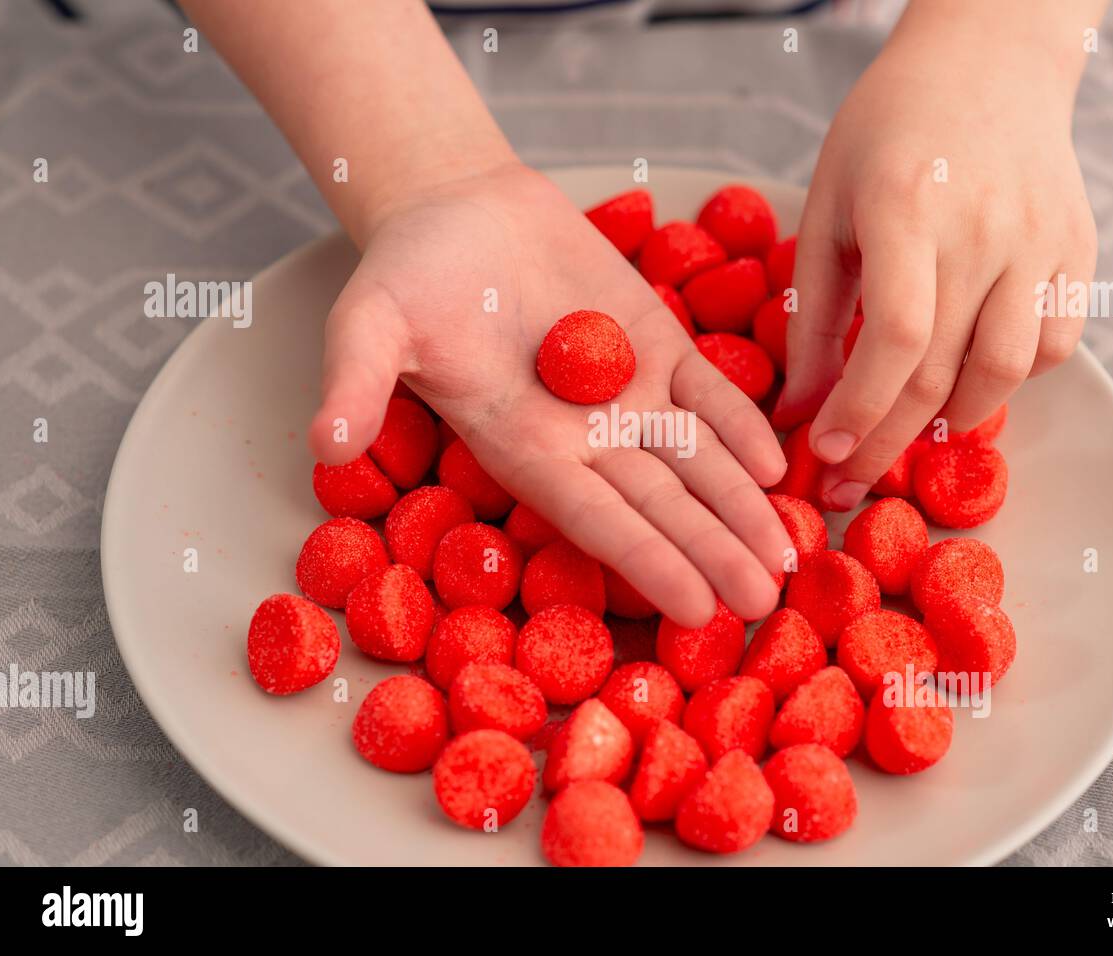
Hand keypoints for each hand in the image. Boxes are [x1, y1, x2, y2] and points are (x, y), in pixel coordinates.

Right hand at [308, 163, 789, 625]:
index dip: (648, 562)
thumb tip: (323, 445)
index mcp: (523, 447)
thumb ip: (355, 383)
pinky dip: (742, 427)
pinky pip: (707, 395)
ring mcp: (626, 393)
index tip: (698, 611)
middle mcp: (583, 436)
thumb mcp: (369, 323)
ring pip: (697, 461)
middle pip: (661, 505)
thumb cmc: (408, 274)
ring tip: (790, 552)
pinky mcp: (657, 343)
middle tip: (768, 601)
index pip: (596, 519)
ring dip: (742, 506)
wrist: (458, 208)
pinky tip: (778, 467)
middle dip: (714, 552)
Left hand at [776, 30, 1097, 510]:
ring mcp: (1044, 239)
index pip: (898, 341)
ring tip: (903, 431)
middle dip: (888, 445)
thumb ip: (814, 316)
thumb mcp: (827, 209)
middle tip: (847, 484)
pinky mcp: (1079, 248)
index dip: (860, 412)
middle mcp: (987, 226)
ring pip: (1008, 371)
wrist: (986, 65)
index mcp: (909, 206)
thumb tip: (800, 413)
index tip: (822, 455)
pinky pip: (1054, 345)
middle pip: (945, 372)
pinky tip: (966, 374)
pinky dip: (1010, 380)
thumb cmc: (886, 136)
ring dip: (950, 421)